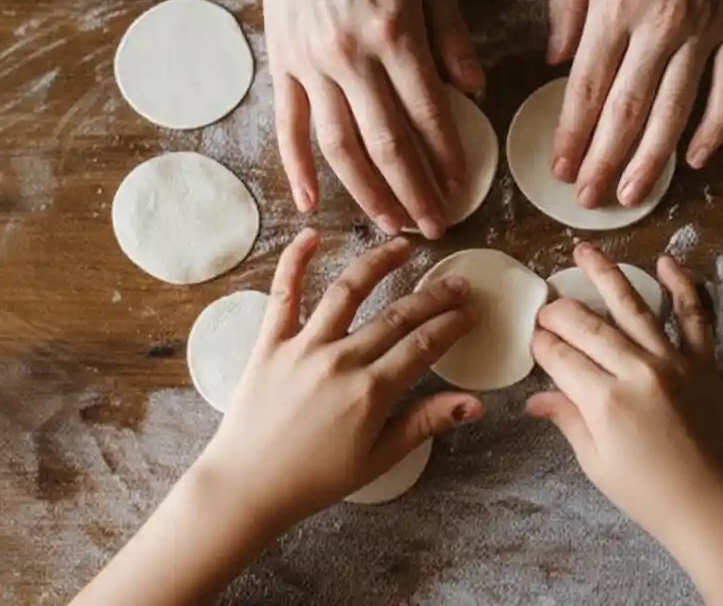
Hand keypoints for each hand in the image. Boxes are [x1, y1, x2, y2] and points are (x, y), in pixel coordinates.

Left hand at [193, 229, 482, 530]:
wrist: (247, 487)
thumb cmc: (315, 479)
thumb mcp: (379, 458)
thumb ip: (425, 423)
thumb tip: (475, 404)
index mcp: (370, 392)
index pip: (423, 346)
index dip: (452, 325)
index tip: (471, 311)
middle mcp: (340, 361)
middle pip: (397, 316)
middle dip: (433, 297)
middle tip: (457, 282)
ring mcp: (303, 347)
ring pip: (347, 291)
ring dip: (379, 263)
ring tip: (403, 245)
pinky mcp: (270, 343)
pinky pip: (283, 294)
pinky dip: (295, 261)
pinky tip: (312, 235)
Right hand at [226, 0, 484, 237]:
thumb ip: (452, 35)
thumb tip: (476, 90)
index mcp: (395, 34)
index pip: (428, 114)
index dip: (447, 158)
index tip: (463, 190)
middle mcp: (350, 57)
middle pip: (386, 143)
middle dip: (414, 192)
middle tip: (434, 228)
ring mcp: (311, 66)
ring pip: (339, 146)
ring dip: (367, 193)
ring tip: (390, 225)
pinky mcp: (282, 66)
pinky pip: (289, 127)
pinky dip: (297, 168)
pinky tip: (311, 203)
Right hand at [528, 242, 722, 604]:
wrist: (713, 507)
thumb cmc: (649, 495)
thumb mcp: (597, 463)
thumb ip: (568, 420)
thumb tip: (536, 399)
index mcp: (604, 401)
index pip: (559, 357)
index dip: (540, 344)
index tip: (532, 339)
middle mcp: (637, 372)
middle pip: (587, 326)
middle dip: (559, 311)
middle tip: (545, 305)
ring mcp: (673, 362)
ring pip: (633, 307)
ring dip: (606, 274)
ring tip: (584, 251)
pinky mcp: (703, 363)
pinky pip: (694, 316)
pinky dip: (683, 286)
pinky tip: (666, 262)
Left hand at [547, 0, 722, 207]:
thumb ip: (567, 7)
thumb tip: (553, 62)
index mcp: (617, 6)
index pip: (588, 87)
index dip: (572, 134)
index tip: (560, 170)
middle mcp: (660, 27)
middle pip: (628, 112)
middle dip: (603, 162)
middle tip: (588, 201)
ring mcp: (704, 33)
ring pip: (674, 112)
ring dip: (650, 161)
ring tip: (630, 196)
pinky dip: (712, 132)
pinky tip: (693, 161)